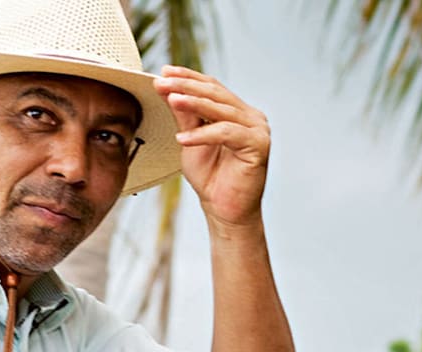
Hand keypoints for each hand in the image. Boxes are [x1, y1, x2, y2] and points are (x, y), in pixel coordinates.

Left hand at [154, 65, 270, 229]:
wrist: (224, 210)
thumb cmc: (211, 177)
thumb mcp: (190, 139)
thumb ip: (184, 114)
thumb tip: (167, 86)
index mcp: (238, 112)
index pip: (213, 87)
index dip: (188, 77)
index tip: (164, 71)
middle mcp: (252, 117)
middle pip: (216, 94)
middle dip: (186, 87)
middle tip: (162, 82)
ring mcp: (258, 129)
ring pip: (221, 110)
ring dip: (193, 103)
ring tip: (170, 99)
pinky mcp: (259, 145)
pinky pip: (226, 133)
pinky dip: (203, 134)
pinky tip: (182, 139)